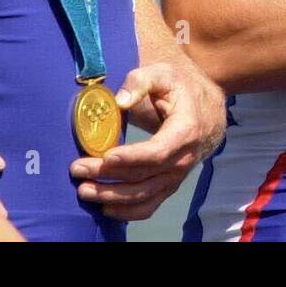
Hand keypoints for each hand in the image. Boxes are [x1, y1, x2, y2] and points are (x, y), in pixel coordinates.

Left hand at [70, 61, 225, 221]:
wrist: (208, 112)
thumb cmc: (181, 89)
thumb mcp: (165, 74)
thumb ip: (141, 81)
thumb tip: (120, 100)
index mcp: (186, 130)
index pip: (158, 152)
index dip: (131, 158)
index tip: (105, 156)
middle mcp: (183, 159)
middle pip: (143, 176)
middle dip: (108, 175)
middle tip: (77, 168)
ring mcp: (177, 176)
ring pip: (143, 195)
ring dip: (112, 196)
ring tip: (83, 190)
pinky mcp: (169, 185)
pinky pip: (149, 206)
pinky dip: (127, 212)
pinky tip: (105, 208)